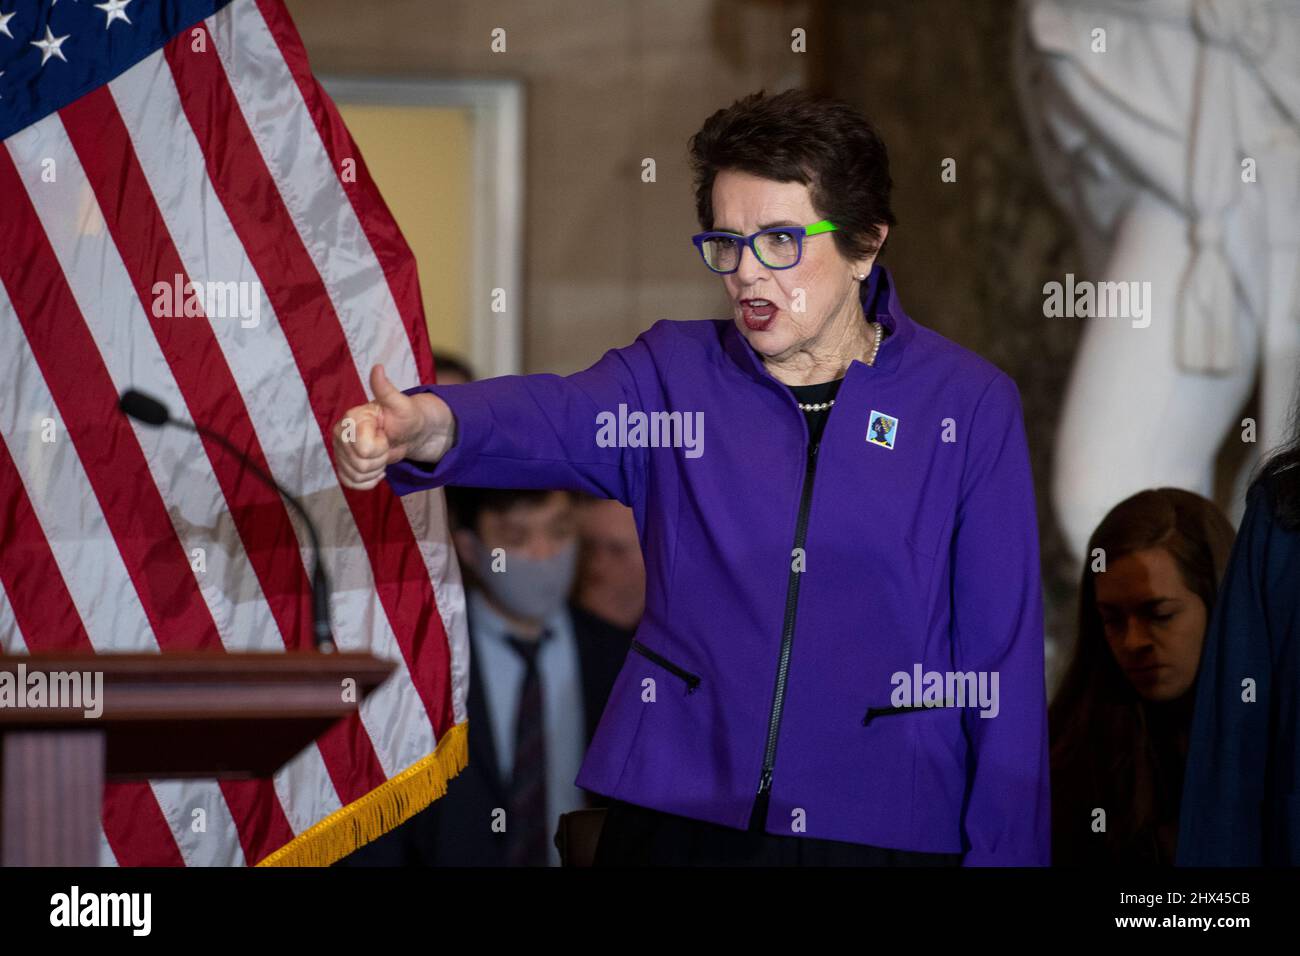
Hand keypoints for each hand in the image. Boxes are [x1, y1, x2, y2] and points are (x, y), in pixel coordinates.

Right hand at [332, 365, 453, 489]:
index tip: (386, 435)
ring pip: (355, 475)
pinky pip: (351, 483)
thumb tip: (378, 367)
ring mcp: (339, 450)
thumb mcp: (401, 404)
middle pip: (359, 464)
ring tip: (382, 454)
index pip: (364, 449)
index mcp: (350, 418)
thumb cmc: (406, 416)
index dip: (381, 447)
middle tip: (386, 445)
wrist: (408, 432)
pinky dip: (368, 481)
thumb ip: (386, 389)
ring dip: (375, 470)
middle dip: (379, 459)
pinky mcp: (343, 465)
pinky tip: (377, 468)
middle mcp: (339, 433)